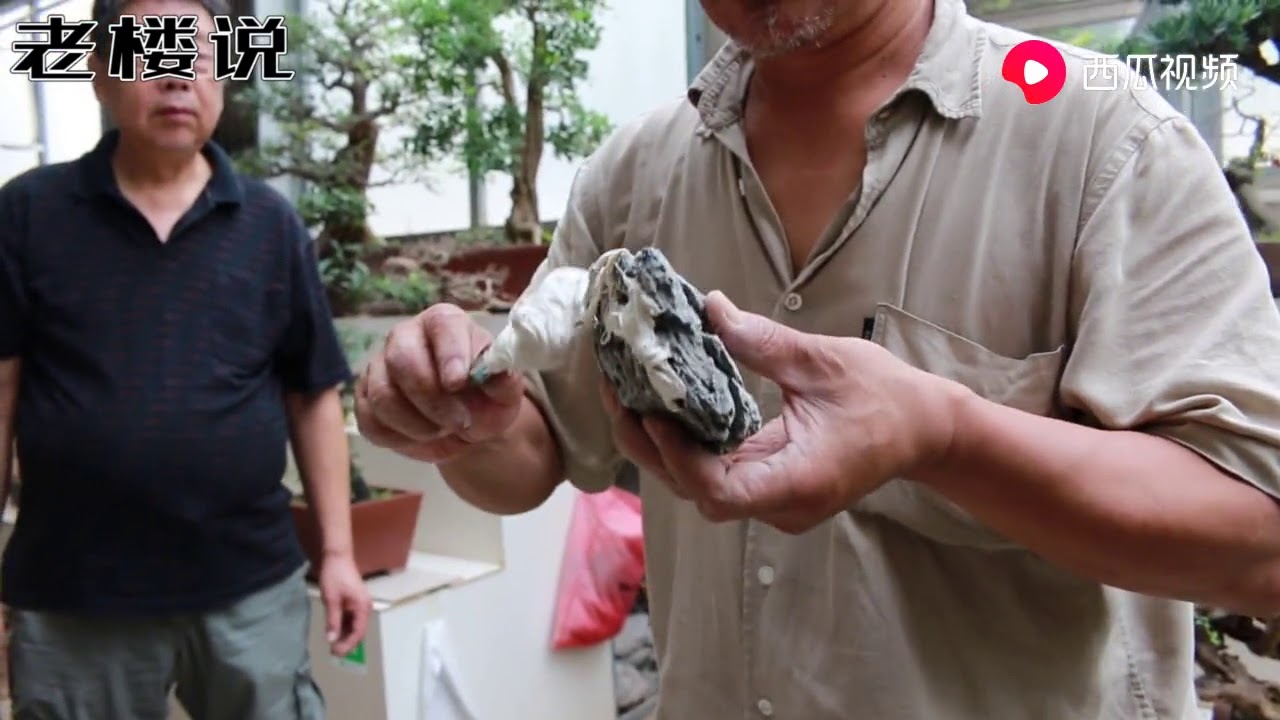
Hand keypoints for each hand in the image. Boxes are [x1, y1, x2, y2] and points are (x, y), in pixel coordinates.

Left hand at [318, 551, 371, 655]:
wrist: (336, 557)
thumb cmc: (334, 576)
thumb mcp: (331, 599)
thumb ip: (333, 620)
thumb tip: (332, 640)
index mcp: (362, 607)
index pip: (358, 632)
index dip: (348, 644)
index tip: (336, 652)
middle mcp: (364, 608)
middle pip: (358, 631)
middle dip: (347, 643)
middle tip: (333, 652)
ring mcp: (360, 605)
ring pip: (354, 626)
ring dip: (345, 636)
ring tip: (332, 645)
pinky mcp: (354, 603)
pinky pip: (351, 619)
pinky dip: (343, 628)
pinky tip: (334, 633)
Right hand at [355, 304, 525, 461]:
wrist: (464, 425)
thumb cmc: (485, 398)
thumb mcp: (505, 391)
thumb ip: (504, 380)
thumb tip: (497, 374)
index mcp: (444, 323)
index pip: (442, 326)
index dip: (449, 353)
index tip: (458, 383)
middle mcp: (405, 336)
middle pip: (402, 360)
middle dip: (431, 399)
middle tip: (459, 422)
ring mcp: (379, 367)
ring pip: (383, 395)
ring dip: (417, 424)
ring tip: (443, 431)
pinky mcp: (365, 398)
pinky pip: (371, 420)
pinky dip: (399, 438)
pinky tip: (421, 437)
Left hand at [602, 292, 968, 533]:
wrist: (923, 429)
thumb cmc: (885, 397)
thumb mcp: (824, 361)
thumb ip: (763, 341)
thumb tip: (710, 308)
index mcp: (799, 481)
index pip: (720, 492)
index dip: (678, 458)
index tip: (652, 413)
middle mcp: (780, 503)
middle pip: (695, 491)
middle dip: (650, 446)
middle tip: (616, 393)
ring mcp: (772, 501)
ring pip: (697, 486)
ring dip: (658, 446)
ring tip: (625, 395)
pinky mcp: (766, 487)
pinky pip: (713, 473)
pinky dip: (683, 444)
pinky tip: (659, 406)